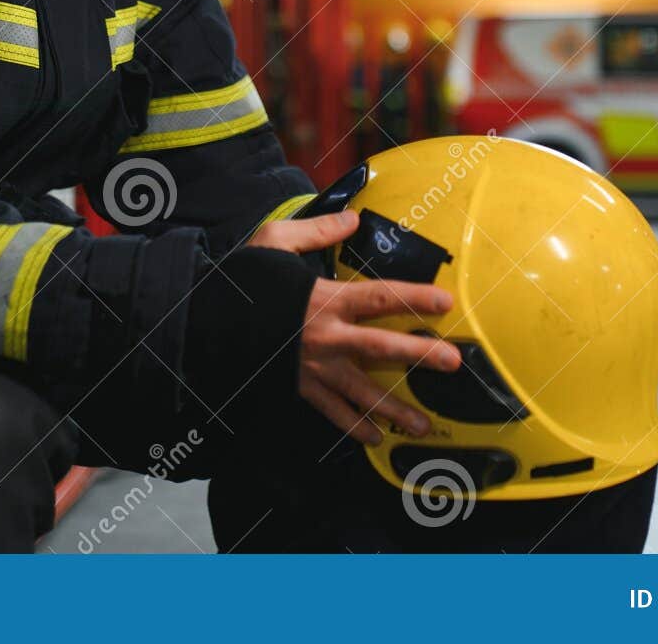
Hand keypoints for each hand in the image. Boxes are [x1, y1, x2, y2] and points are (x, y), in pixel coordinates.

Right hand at [246, 209, 460, 444]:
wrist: (205, 324)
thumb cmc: (242, 282)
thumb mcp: (275, 242)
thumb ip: (318, 231)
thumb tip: (354, 219)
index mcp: (324, 299)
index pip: (379, 297)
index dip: (413, 298)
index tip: (445, 302)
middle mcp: (326, 336)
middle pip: (381, 347)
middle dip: (419, 354)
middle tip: (452, 362)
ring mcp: (314, 367)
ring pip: (362, 391)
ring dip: (394, 409)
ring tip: (422, 426)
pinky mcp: (299, 388)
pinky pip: (331, 413)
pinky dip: (353, 427)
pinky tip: (374, 438)